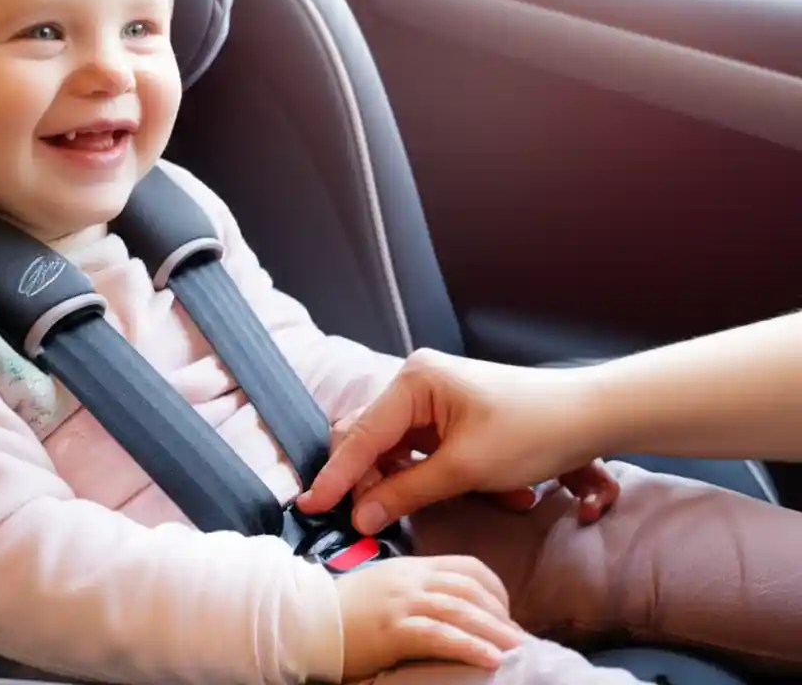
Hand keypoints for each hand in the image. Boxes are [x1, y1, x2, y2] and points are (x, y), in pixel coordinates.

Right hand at [299, 349, 620, 534]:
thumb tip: (362, 516)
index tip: (311, 507)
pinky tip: (482, 493)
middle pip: (373, 443)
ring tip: (448, 504)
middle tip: (369, 523)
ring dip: (416, 486)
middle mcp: (417, 384)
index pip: (362, 437)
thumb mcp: (466, 469)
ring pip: (398, 453)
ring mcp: (433, 400)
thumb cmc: (535, 430)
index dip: (336, 477)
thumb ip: (406, 493)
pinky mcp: (451, 419)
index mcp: (414, 382)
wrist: (593, 416)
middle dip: (374, 485)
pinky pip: (424, 455)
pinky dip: (439, 480)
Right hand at [336, 555, 525, 679]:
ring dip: (493, 631)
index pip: (467, 567)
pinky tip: (489, 661)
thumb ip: (416, 587)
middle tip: (519, 639)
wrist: (305, 619)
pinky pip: (438, 635)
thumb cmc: (345, 608)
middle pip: (469, 589)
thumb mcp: (386, 585)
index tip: (506, 613)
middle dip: (500, 614)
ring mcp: (401, 603)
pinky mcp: (393, 630)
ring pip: (459, 610)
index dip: (495, 590)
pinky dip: (468, 646)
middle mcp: (411, 580)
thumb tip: (452, 606)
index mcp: (412, 567)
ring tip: (518, 650)